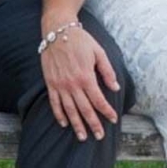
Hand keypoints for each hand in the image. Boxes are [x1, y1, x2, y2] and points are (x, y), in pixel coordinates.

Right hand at [40, 25, 121, 141]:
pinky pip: (54, 103)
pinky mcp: (51, 83)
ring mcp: (60, 85)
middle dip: (93, 124)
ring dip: (76, 124)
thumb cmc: (80, 40)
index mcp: (86, 76)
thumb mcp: (99, 52)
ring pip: (69, 110)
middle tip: (99, 136)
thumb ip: (107, 71)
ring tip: (82, 137)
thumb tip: (115, 88)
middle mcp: (72, 84)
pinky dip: (59, 115)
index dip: (106, 111)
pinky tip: (64, 123)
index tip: (113, 119)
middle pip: (84, 109)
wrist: (57, 31)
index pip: (98, 100)